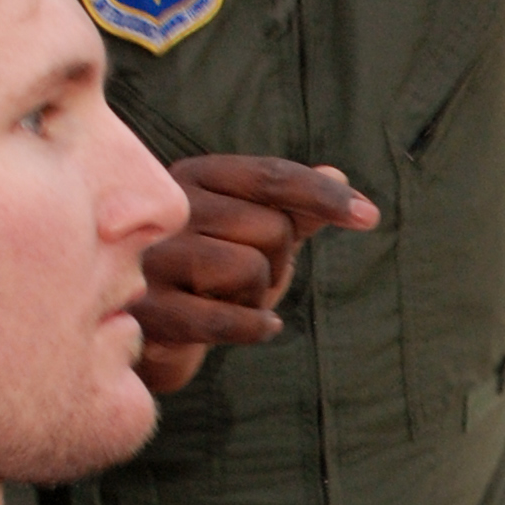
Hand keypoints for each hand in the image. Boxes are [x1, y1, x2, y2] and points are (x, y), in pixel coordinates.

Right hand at [135, 157, 378, 393]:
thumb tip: (339, 175)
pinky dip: (254, 326)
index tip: (370, 217)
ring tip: (233, 301)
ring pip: (249, 269)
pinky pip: (224, 319)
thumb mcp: (245, 234)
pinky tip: (262, 327)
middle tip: (254, 280)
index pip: (271, 175)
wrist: (134, 330)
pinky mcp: (148, 311)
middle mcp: (169, 209)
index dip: (324, 196)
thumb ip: (289, 206)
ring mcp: (153, 260)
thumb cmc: (202, 275)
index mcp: (193, 177)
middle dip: (280, 262)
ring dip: (257, 296)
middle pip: (271, 227)